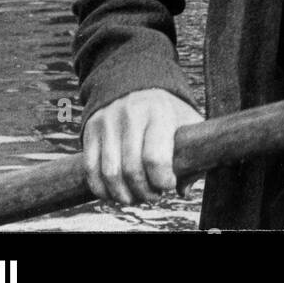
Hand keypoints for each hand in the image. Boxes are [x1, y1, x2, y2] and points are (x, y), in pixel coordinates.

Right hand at [82, 88, 202, 205]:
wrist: (138, 85)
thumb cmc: (168, 112)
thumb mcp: (187, 123)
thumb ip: (193, 154)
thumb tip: (184, 190)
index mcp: (159, 112)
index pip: (155, 158)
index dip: (162, 181)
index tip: (168, 185)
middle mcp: (130, 115)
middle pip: (131, 170)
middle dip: (144, 192)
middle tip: (153, 196)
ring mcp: (107, 122)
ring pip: (109, 173)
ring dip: (123, 195)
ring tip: (136, 197)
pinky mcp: (90, 130)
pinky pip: (91, 170)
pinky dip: (102, 190)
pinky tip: (115, 194)